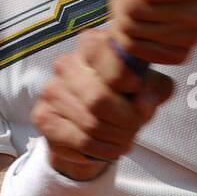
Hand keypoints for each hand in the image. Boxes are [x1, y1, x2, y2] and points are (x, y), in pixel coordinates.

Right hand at [31, 26, 171, 180]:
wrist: (89, 125)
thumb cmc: (122, 99)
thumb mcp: (148, 89)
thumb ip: (154, 90)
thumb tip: (143, 103)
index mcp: (92, 45)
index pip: (112, 61)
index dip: (133, 84)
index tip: (140, 96)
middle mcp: (66, 63)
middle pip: (99, 99)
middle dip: (125, 121)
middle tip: (135, 128)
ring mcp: (51, 90)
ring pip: (91, 124)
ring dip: (116, 139)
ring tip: (125, 139)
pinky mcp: (42, 117)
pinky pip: (79, 141)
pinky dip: (102, 150)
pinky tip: (109, 148)